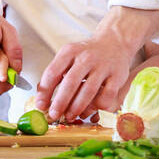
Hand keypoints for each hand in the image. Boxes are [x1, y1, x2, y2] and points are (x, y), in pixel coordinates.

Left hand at [37, 6, 158, 120]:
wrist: (114, 42)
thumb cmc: (87, 54)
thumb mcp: (69, 56)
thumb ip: (56, 73)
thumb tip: (42, 97)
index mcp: (69, 51)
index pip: (52, 72)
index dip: (45, 91)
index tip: (41, 105)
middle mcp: (86, 57)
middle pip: (70, 83)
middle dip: (60, 102)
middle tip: (54, 115)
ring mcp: (103, 66)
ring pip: (88, 91)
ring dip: (77, 108)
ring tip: (70, 116)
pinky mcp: (117, 76)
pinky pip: (106, 96)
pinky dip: (96, 107)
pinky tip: (90, 110)